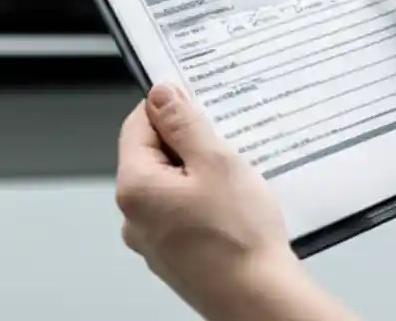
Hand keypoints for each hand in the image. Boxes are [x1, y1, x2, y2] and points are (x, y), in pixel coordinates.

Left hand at [116, 83, 356, 320]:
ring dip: (199, 175)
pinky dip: (205, 203)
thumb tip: (160, 94)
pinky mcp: (175, 256)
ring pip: (171, 186)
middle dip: (188, 144)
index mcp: (135, 188)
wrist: (260, 300)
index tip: (196, 103)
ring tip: (234, 181)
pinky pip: (183, 214)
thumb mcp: (215, 162)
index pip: (137, 125)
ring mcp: (153, 241)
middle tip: (225, 146)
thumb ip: (183, 123)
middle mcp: (134, 217)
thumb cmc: (240, 239)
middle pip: (153, 156)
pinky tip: (233, 208)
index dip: (168, 108)